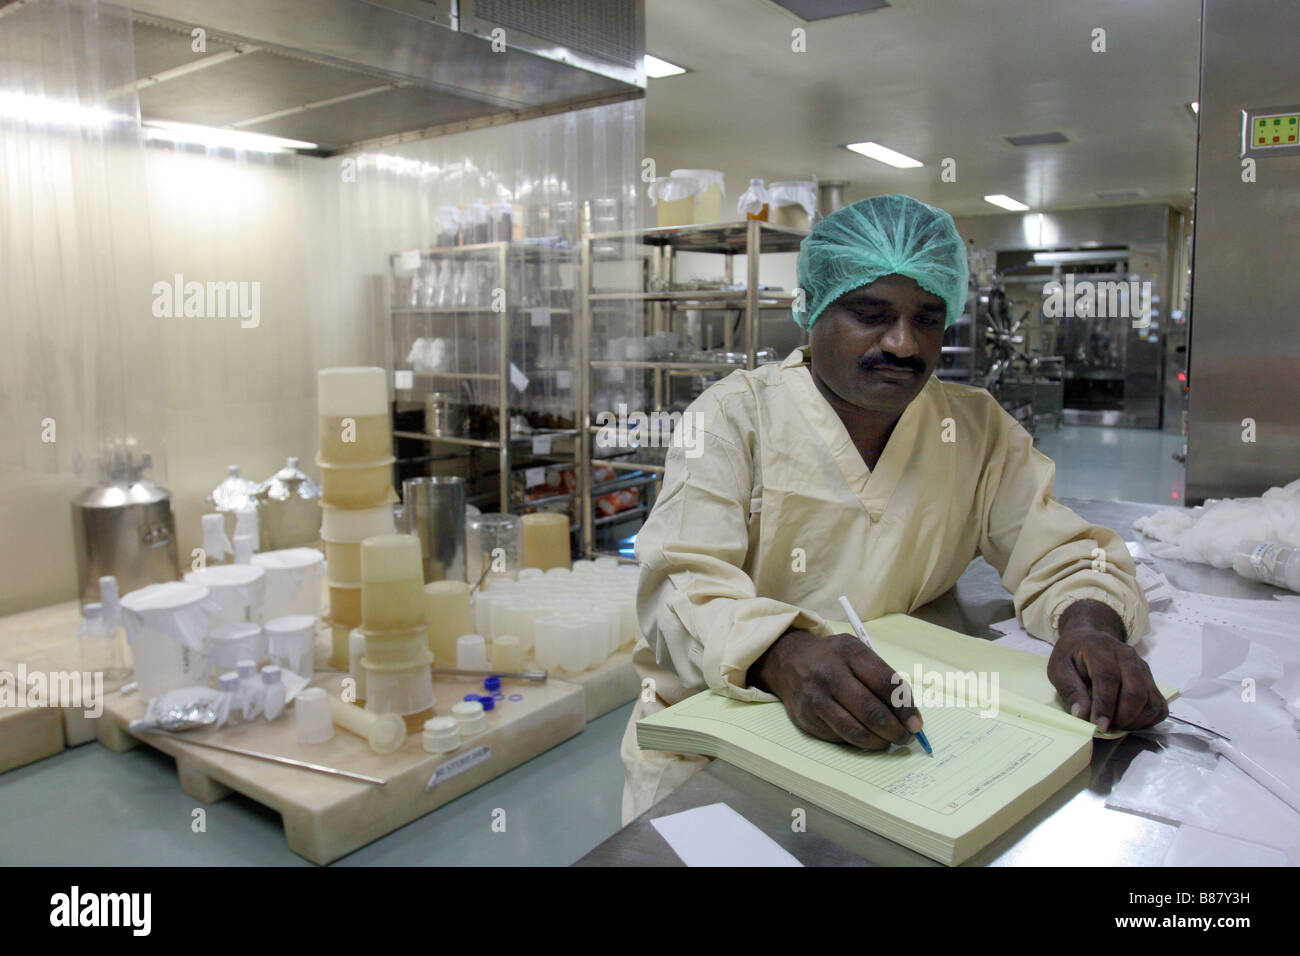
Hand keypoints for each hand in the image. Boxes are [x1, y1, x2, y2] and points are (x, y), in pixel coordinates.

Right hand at [747, 629, 922, 749]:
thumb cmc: (833, 658)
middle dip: (895, 731)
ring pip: (855, 731)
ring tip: (888, 741)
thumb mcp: (857, 653)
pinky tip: (866, 737)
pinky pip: (840, 737)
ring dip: (879, 742)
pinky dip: (858, 741)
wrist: (788, 661)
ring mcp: (815, 698)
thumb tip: (907, 715)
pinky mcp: (807, 718)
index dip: (905, 708)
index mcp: (849, 652)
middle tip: (906, 738)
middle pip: (871, 711)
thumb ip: (882, 677)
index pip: (885, 683)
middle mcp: (829, 674)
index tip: (916, 723)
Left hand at [1048, 599, 1167, 731]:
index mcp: (1100, 649)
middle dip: (1122, 717)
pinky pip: (1159, 704)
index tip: (1099, 725)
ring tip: (1115, 724)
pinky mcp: (1150, 679)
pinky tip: (1130, 721)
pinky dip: (1148, 719)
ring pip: (1150, 700)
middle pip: (1135, 692)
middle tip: (1105, 727)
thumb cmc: (1072, 655)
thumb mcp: (1059, 668)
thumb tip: (1082, 715)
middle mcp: (1127, 656)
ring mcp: (1142, 667)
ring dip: (1135, 720)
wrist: (1090, 639)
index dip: (1105, 706)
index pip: (1108, 679)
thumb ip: (1070, 690)